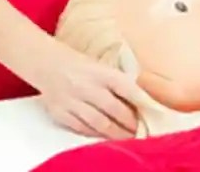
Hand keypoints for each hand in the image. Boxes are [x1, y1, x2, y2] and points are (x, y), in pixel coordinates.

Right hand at [32, 45, 157, 139]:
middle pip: (114, 109)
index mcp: (101, 71)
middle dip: (130, 123)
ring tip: (126, 137)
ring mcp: (72, 100)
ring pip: (99, 123)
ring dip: (115, 132)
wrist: (46, 63)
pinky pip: (81, 127)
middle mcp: (87, 86)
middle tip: (141, 130)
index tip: (153, 112)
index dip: (142, 101)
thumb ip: (118, 81)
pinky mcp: (60, 112)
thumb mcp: (101, 66)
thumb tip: (141, 99)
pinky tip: (104, 136)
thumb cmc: (79, 65)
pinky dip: (95, 134)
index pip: (127, 88)